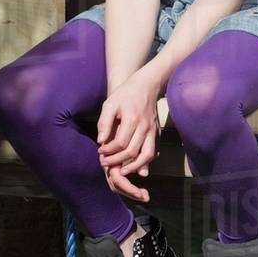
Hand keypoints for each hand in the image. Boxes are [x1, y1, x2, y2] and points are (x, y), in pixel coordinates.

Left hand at [96, 72, 161, 201]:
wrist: (146, 85)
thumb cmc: (125, 94)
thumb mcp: (110, 105)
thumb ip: (104, 123)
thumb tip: (101, 141)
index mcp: (132, 119)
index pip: (120, 143)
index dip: (109, 151)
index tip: (100, 151)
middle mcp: (145, 127)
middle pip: (132, 152)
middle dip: (117, 161)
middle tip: (106, 162)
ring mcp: (153, 130)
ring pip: (147, 155)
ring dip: (134, 166)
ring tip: (122, 171)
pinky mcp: (157, 132)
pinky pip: (153, 151)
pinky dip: (146, 161)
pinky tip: (136, 165)